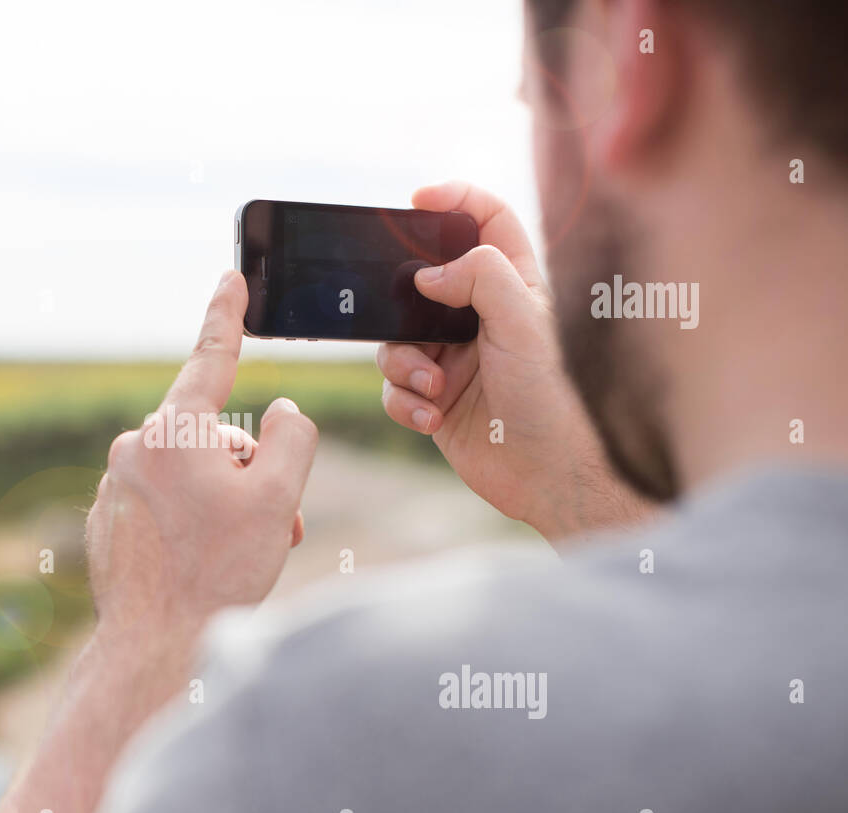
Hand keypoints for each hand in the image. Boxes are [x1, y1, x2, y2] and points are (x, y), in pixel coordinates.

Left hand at [87, 269, 317, 679]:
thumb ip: (293, 437)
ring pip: (190, 474)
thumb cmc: (219, 571)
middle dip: (252, 471)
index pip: (210, 360)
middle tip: (276, 523)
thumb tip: (283, 413)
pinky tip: (202, 561)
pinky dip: (191, 520)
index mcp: (174, 433)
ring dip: (226, 501)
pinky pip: (162, 502)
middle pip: (214, 437)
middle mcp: (134, 449)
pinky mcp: (106, 520)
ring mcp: (114, 486)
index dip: (227, 316)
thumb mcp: (279, 496)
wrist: (153, 646)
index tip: (230, 280)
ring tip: (244, 551)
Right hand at [378, 181, 652, 543]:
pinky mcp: (435, 399)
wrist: (549, 477)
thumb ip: (479, 277)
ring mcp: (454, 359)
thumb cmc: (553, 398)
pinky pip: (394, 388)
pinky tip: (432, 418)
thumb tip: (428, 275)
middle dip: (404, 297)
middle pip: (424, 281)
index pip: (486, 222)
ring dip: (405, 365)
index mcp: (514, 287)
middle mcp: (480, 318)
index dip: (455, 200)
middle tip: (400, 302)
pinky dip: (405, 402)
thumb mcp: (523, 322)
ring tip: (434, 387)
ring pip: (397, 340)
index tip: (419, 199)